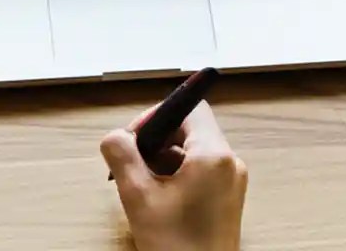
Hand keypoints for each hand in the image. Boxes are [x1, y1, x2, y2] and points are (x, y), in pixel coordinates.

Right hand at [101, 101, 247, 250]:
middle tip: (131, 166)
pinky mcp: (227, 199)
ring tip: (141, 187)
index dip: (158, 115)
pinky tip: (156, 198)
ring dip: (162, 160)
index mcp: (214, 156)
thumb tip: (114, 137)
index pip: (191, 108)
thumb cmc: (175, 247)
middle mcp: (229, 163)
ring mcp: (231, 182)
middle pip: (190, 129)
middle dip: (156, 141)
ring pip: (192, 151)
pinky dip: (175, 175)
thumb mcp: (138, 196)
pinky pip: (200, 171)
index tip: (135, 139)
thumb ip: (121, 156)